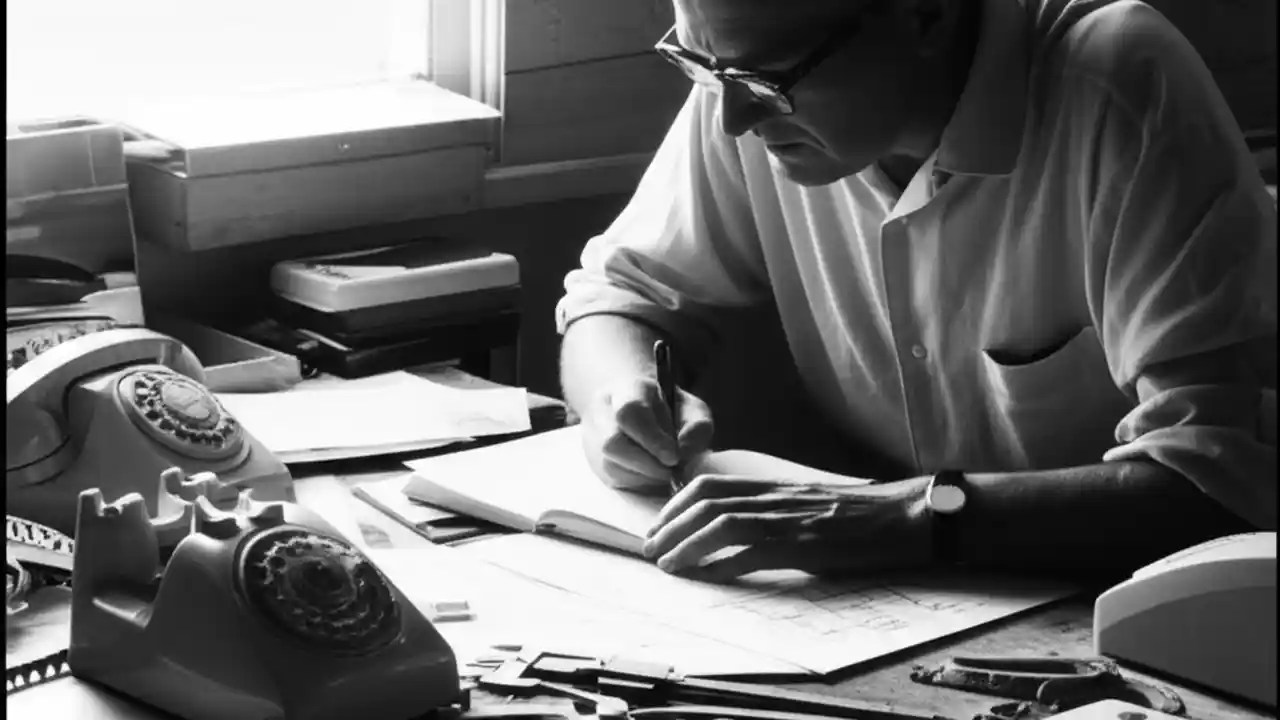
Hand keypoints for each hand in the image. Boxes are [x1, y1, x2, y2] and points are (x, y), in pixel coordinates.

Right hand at [580, 375, 713, 492]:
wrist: (641, 409)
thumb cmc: (671, 410)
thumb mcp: (692, 409)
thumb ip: (696, 428)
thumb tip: (682, 454)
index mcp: (628, 388)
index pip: (630, 412)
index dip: (652, 439)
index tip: (674, 457)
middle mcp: (602, 410)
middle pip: (611, 442)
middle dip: (647, 464)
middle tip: (671, 471)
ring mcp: (592, 436)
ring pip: (609, 465)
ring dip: (644, 476)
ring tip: (664, 472)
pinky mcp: (593, 460)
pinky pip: (611, 479)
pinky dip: (637, 483)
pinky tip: (651, 475)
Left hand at [641, 470, 933, 579]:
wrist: (902, 515)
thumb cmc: (857, 513)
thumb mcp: (805, 501)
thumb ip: (771, 507)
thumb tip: (736, 526)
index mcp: (771, 486)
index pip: (709, 485)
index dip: (676, 505)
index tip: (659, 525)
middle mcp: (773, 497)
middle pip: (706, 503)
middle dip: (670, 527)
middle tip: (651, 549)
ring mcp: (788, 519)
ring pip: (722, 524)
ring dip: (687, 545)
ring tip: (668, 564)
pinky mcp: (804, 544)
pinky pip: (753, 552)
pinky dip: (723, 565)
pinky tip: (706, 577)